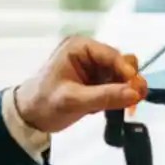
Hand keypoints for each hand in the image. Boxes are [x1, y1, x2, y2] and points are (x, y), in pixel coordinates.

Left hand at [13, 38, 147, 132]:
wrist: (28, 117)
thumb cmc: (44, 103)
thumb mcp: (73, 100)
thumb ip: (104, 96)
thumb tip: (134, 94)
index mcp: (79, 47)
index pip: (113, 55)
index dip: (127, 71)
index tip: (136, 90)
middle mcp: (89, 53)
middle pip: (122, 63)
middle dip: (129, 82)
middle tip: (134, 102)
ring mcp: (94, 67)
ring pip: (122, 76)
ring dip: (125, 91)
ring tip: (124, 109)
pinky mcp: (97, 81)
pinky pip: (117, 86)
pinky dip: (118, 98)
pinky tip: (111, 108)